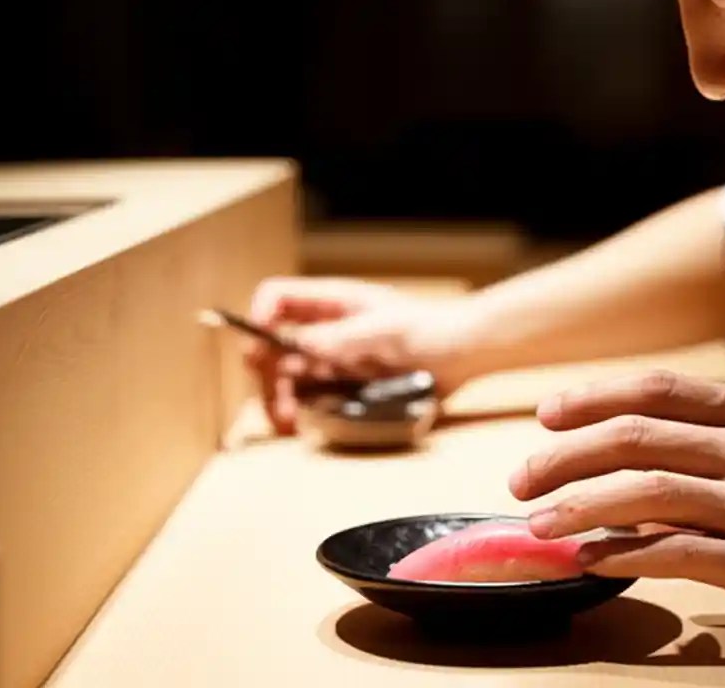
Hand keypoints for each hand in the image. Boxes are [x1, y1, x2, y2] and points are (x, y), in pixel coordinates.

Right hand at [245, 277, 473, 433]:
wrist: (466, 353)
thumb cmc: (432, 328)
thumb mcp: (384, 330)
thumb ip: (340, 339)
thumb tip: (296, 347)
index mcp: (332, 303)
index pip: (277, 299)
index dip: (259, 319)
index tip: (260, 350)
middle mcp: (327, 328)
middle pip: (275, 344)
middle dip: (268, 373)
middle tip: (277, 407)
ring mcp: (336, 357)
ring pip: (290, 375)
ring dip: (281, 398)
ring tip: (289, 425)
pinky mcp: (348, 383)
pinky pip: (315, 396)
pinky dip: (305, 410)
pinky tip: (308, 425)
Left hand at [508, 370, 724, 653]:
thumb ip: (722, 443)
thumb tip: (636, 456)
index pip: (660, 388)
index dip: (594, 396)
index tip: (546, 413)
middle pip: (639, 435)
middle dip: (567, 454)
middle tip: (522, 477)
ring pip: (647, 493)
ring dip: (580, 506)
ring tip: (537, 524)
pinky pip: (677, 553)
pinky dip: (622, 556)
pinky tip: (588, 561)